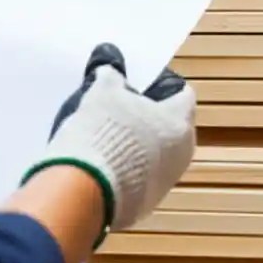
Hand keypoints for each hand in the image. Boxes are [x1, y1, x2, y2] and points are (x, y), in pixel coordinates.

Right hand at [22, 43, 195, 243]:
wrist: (81, 194)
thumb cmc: (100, 134)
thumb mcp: (102, 93)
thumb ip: (110, 73)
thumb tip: (109, 57)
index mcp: (179, 122)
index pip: (181, 94)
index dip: (160, 83)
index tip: (137, 80)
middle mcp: (181, 154)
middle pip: (168, 125)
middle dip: (146, 114)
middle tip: (117, 105)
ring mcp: (164, 182)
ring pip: (155, 153)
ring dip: (136, 143)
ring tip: (104, 133)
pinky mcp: (145, 205)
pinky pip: (140, 178)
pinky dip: (126, 168)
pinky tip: (100, 162)